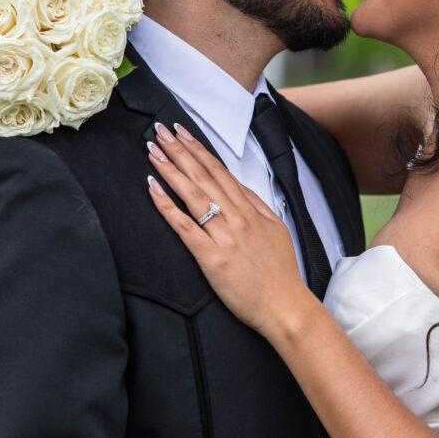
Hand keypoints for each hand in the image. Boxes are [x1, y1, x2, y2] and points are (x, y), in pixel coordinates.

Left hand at [147, 123, 312, 333]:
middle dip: (179, 151)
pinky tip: (153, 189)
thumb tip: (236, 186)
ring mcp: (223, 237)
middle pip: (203, 176)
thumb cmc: (280, 272)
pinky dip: (167, 206)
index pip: (219, 172)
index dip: (198, 150)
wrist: (285, 306)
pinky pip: (184, 227)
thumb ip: (256, 204)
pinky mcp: (211, 258)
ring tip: (152, 150)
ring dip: (170, 170)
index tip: (182, 132)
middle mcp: (236, 218)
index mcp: (251, 210)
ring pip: (192, 195)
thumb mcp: (275, 229)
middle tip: (159, 131)